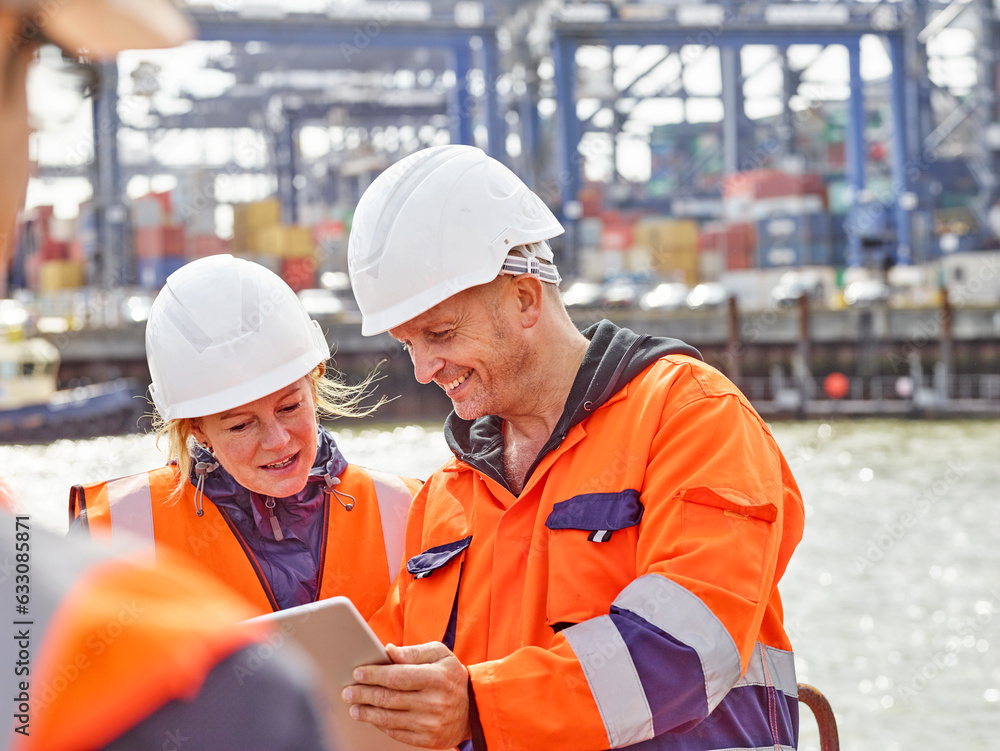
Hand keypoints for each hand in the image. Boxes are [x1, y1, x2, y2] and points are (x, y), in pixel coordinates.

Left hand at [342, 642, 471, 748]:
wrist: (474, 708)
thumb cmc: (452, 676)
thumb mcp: (440, 654)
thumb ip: (413, 652)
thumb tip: (388, 650)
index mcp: (436, 677)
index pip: (397, 676)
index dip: (374, 675)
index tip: (358, 673)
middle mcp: (434, 702)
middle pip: (389, 698)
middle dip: (363, 694)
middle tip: (348, 691)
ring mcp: (430, 723)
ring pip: (389, 718)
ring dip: (366, 712)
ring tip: (354, 706)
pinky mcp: (428, 740)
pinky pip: (396, 733)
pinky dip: (380, 725)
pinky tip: (371, 718)